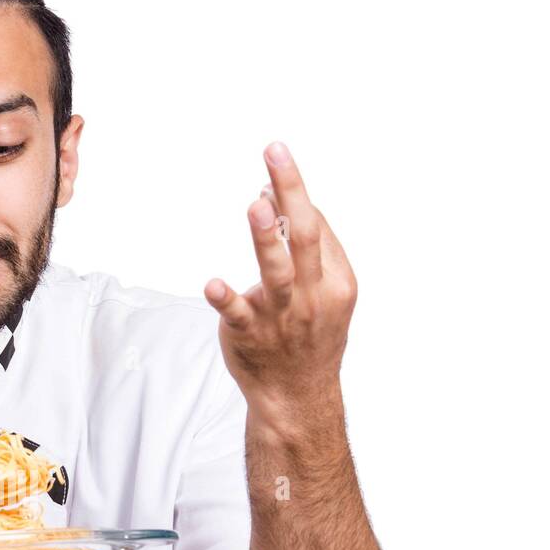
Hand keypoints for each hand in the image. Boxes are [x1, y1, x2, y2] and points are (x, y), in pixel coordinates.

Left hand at [203, 142, 357, 425]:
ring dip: (267, 238)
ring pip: (277, 272)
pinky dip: (226, 299)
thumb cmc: (309, 334)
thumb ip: (306, 248)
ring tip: (256, 206)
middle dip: (292, 192)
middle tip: (275, 152)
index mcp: (337, 281)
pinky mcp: (250, 334)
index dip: (295, 193)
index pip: (316, 227)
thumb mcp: (324, 292)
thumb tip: (275, 197)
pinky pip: (238, 314)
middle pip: (304, 236)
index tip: (274, 162)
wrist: (298, 396)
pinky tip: (213, 285)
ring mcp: (282, 316)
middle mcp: (312, 296)